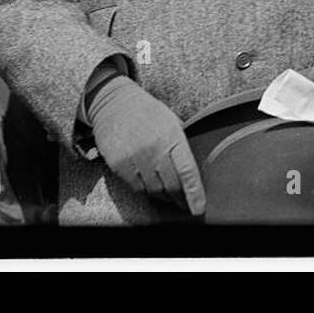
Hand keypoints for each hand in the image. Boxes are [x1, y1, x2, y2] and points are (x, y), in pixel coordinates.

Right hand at [87, 75, 205, 215]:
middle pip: (171, 186)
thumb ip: (181, 145)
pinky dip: (147, 191)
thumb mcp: (171, 121)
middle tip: (186, 205)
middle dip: (181, 199)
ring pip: (154, 190)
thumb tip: (192, 172)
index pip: (187, 171)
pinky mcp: (118, 164)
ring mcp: (135, 157)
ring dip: (164, 197)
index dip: (195, 193)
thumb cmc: (148, 113)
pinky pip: (137, 187)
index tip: (199, 209)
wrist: (114, 103)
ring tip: (171, 198)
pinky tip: (153, 188)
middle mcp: (154, 149)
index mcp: (172, 136)